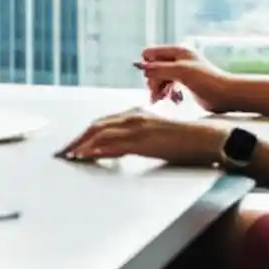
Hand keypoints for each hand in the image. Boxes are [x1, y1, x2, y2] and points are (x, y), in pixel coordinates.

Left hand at [55, 110, 227, 164]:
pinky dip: (98, 149)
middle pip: (96, 125)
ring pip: (102, 134)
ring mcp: (137, 128)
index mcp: (135, 114)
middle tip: (63, 151)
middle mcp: (133, 117)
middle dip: (77, 138)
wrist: (204, 137)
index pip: (103, 122)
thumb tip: (124, 144)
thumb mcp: (156, 132)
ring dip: (82, 145)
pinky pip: (115, 145)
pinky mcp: (143, 141)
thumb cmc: (183, 138)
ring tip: (69, 155)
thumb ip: (139, 134)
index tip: (73, 142)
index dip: (85, 132)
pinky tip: (87, 155)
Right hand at [134, 44, 236, 112]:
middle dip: (153, 82)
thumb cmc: (206, 80)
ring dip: (160, 89)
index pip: (151, 53)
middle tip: (156, 96)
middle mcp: (178, 59)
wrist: (226, 95)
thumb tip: (142, 68)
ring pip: (160, 78)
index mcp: (177, 51)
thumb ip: (160, 68)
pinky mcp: (184, 83)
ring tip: (163, 100)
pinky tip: (175, 100)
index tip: (153, 80)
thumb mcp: (181, 72)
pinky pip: (168, 87)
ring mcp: (181, 71)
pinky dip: (168, 93)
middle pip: (154, 67)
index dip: (148, 66)